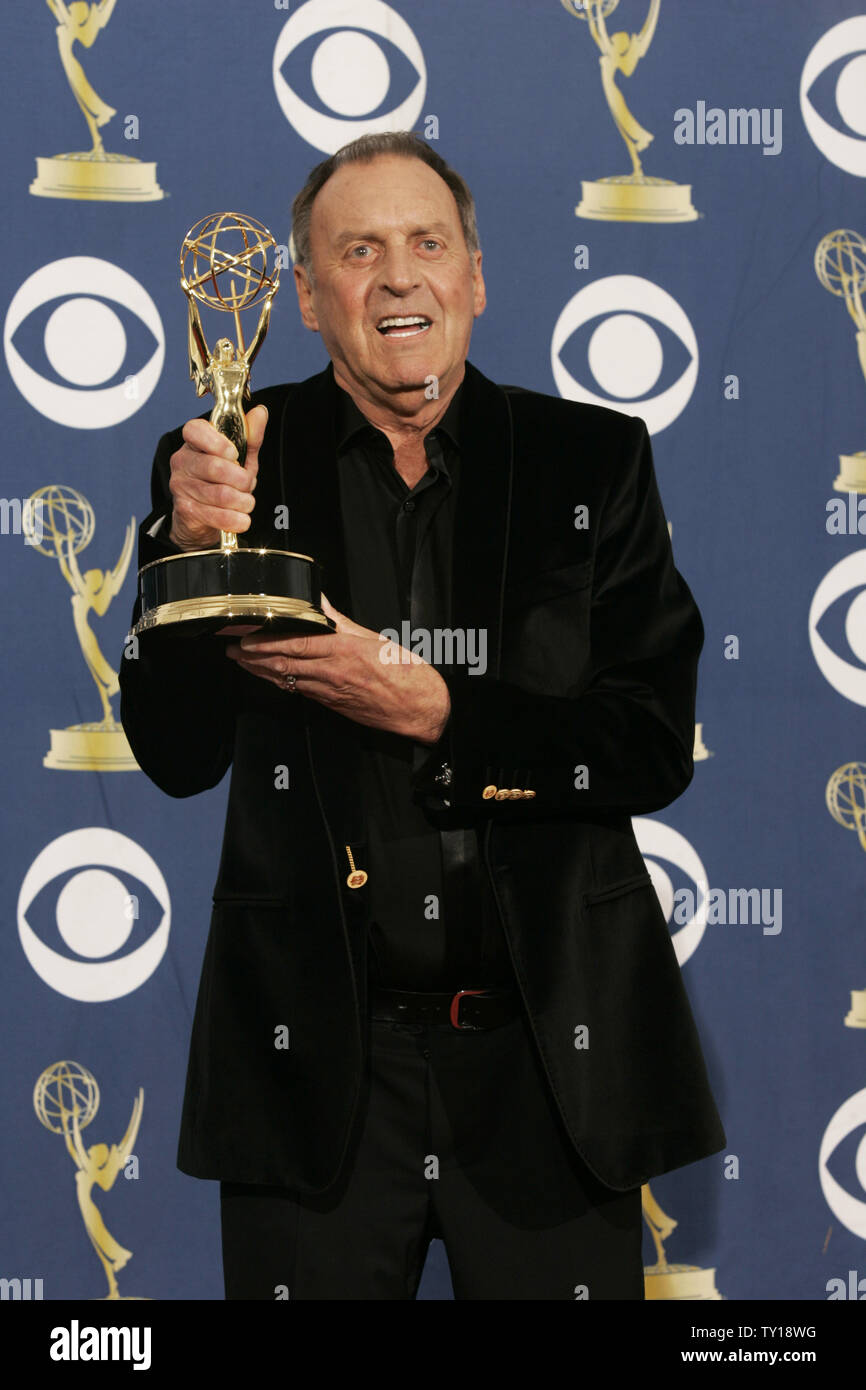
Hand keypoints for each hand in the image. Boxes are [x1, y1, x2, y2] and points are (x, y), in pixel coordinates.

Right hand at [168, 404, 266, 550]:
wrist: (203, 517)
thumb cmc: (222, 481)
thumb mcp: (241, 458)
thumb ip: (250, 437)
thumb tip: (260, 412)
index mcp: (194, 442)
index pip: (194, 430)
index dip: (216, 441)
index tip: (233, 453)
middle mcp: (183, 461)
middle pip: (213, 466)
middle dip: (241, 479)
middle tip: (248, 484)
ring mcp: (181, 485)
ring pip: (219, 493)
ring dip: (242, 501)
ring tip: (247, 502)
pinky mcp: (185, 509)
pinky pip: (216, 515)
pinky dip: (235, 519)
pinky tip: (242, 518)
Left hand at [225, 595, 450, 744]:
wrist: (420, 709)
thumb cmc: (405, 673)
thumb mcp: (374, 638)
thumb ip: (341, 621)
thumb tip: (321, 603)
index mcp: (342, 652)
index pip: (294, 644)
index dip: (265, 642)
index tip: (244, 636)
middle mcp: (331, 674)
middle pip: (282, 663)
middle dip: (252, 656)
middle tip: (229, 647)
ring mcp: (329, 692)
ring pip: (285, 680)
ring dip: (258, 671)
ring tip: (239, 661)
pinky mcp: (331, 705)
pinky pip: (298, 691)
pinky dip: (279, 682)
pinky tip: (267, 677)